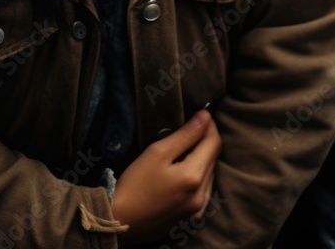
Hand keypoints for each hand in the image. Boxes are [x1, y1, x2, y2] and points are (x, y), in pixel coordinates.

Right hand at [113, 110, 220, 244]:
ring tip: (186, 145)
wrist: (121, 221)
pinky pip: (204, 189)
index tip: (201, 113)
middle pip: (213, 158)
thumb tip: (205, 117)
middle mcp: (202, 195)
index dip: (209, 125)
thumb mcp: (157, 153)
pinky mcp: (191, 217)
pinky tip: (184, 168)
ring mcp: (198, 209)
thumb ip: (184, 135)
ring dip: (203, 157)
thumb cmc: (135, 184)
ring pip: (210, 174)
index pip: (213, 143)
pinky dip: (199, 174)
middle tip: (191, 126)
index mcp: (194, 177)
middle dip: (206, 139)